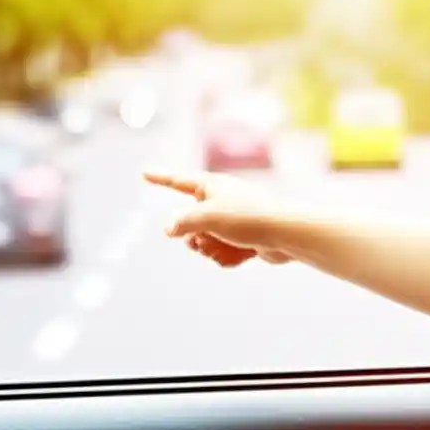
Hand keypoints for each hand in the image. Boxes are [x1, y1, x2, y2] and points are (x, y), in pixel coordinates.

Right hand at [144, 170, 292, 266]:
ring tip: (230, 245)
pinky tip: (244, 255)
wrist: (285, 236)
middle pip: (187, 224)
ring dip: (212, 249)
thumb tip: (169, 228)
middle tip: (206, 238)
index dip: (160, 178)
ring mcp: (231, 220)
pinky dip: (228, 257)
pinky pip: (221, 252)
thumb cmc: (247, 218)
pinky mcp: (242, 238)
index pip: (178, 181)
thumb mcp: (207, 217)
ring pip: (203, 242)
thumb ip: (182, 221)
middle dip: (194, 237)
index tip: (144, 173)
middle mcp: (220, 200)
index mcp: (212, 186)